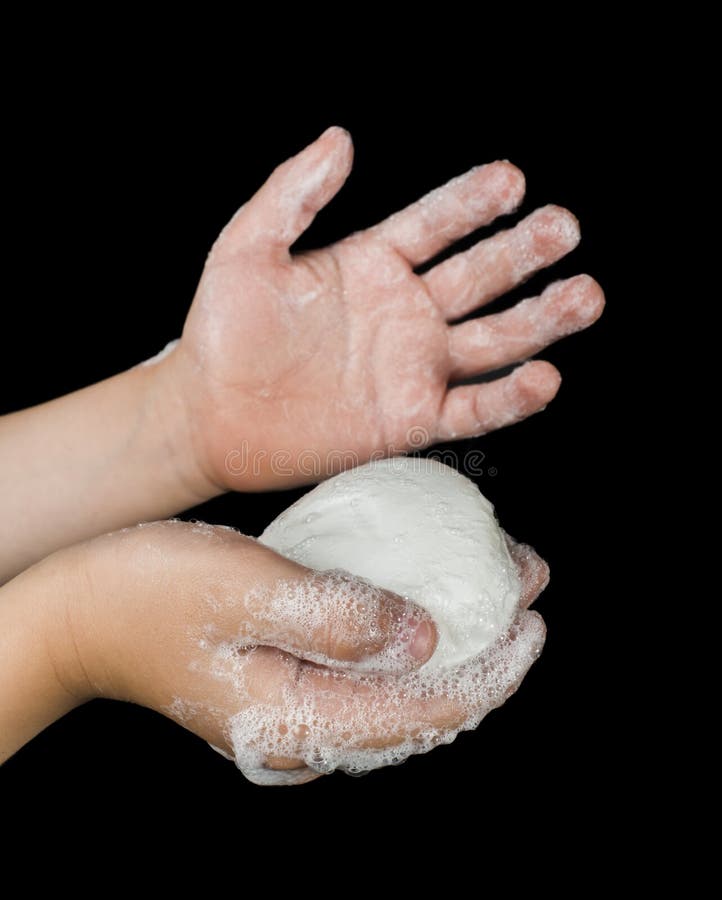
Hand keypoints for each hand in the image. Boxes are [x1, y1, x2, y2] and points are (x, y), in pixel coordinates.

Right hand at [61, 522, 546, 785]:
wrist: (81, 616)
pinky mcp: (284, 694)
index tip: (533, 622)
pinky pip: (369, 683)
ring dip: (456, 646)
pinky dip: (412, 645)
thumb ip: (335, 615)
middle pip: (424, 710)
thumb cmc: (151, 592)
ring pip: (401, 696)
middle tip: (525, 587)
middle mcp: (303, 737)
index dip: (493, 671)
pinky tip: (426, 608)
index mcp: (297, 719)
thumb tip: (421, 636)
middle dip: (487, 654)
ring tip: (496, 589)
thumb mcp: (244, 588)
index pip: (427, 712)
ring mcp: (292, 721)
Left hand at [168, 126, 603, 490]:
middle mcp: (405, 312)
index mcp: (372, 263)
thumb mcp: (247, 249)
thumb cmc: (222, 333)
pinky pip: (473, 409)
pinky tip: (544, 377)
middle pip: (480, 277)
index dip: (473, 202)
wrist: (209, 415)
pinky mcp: (411, 421)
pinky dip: (510, 397)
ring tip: (584, 295)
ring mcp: (413, 367)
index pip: (437, 222)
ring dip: (540, 319)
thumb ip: (293, 194)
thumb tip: (340, 139)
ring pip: (494, 339)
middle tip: (563, 228)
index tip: (511, 179)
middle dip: (524, 251)